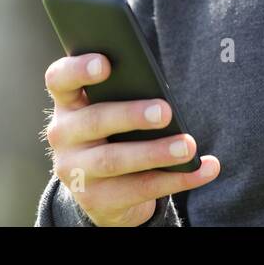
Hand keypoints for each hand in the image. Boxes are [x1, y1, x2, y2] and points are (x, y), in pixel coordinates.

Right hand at [43, 53, 221, 225]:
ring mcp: (76, 171)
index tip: (104, 63)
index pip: (59, 79)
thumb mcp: (110, 109)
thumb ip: (124, 93)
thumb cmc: (115, 132)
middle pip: (94, 121)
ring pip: (115, 160)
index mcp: (68, 103)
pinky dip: (178, 179)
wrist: (102, 191)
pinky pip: (140, 189)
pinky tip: (204, 169)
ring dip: (155, 153)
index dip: (78, 70)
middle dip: (131, 115)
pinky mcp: (96, 200)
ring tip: (187, 146)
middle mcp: (64, 135)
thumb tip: (162, 93)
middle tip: (165, 111)